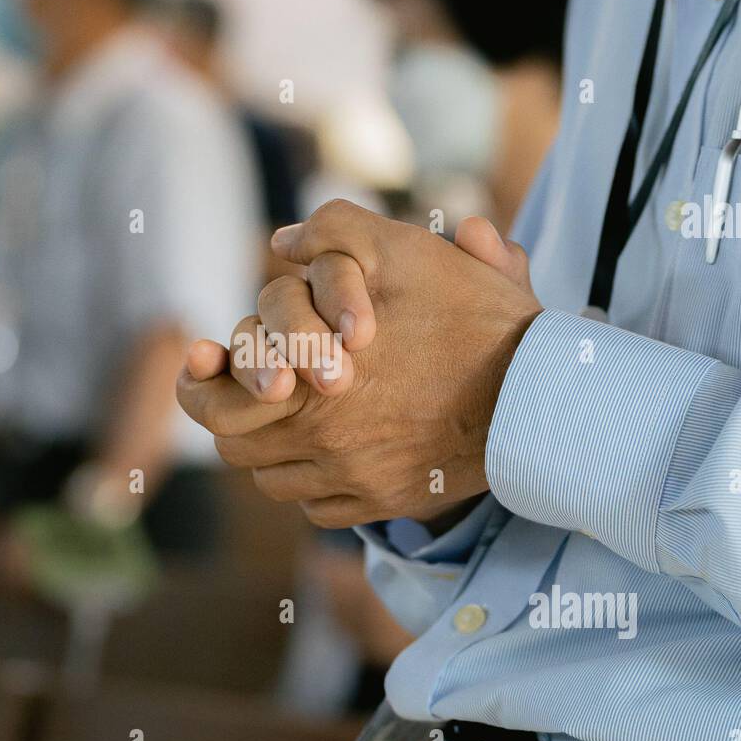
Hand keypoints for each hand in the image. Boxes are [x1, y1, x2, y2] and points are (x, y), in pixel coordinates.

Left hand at [176, 201, 542, 526]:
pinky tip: (333, 450)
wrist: (541, 391)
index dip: (199, 384)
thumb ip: (335, 232)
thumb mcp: (405, 251)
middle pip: (236, 447)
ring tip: (293, 415)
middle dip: (234, 414)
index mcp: (307, 385)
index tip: (203, 364)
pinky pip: (318, 508)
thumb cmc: (473, 317)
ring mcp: (353, 480)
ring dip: (273, 448)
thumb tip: (283, 241)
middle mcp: (322, 444)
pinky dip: (313, 483)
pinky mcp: (385, 502)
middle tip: (254, 389)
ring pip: (274, 481)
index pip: (213, 404)